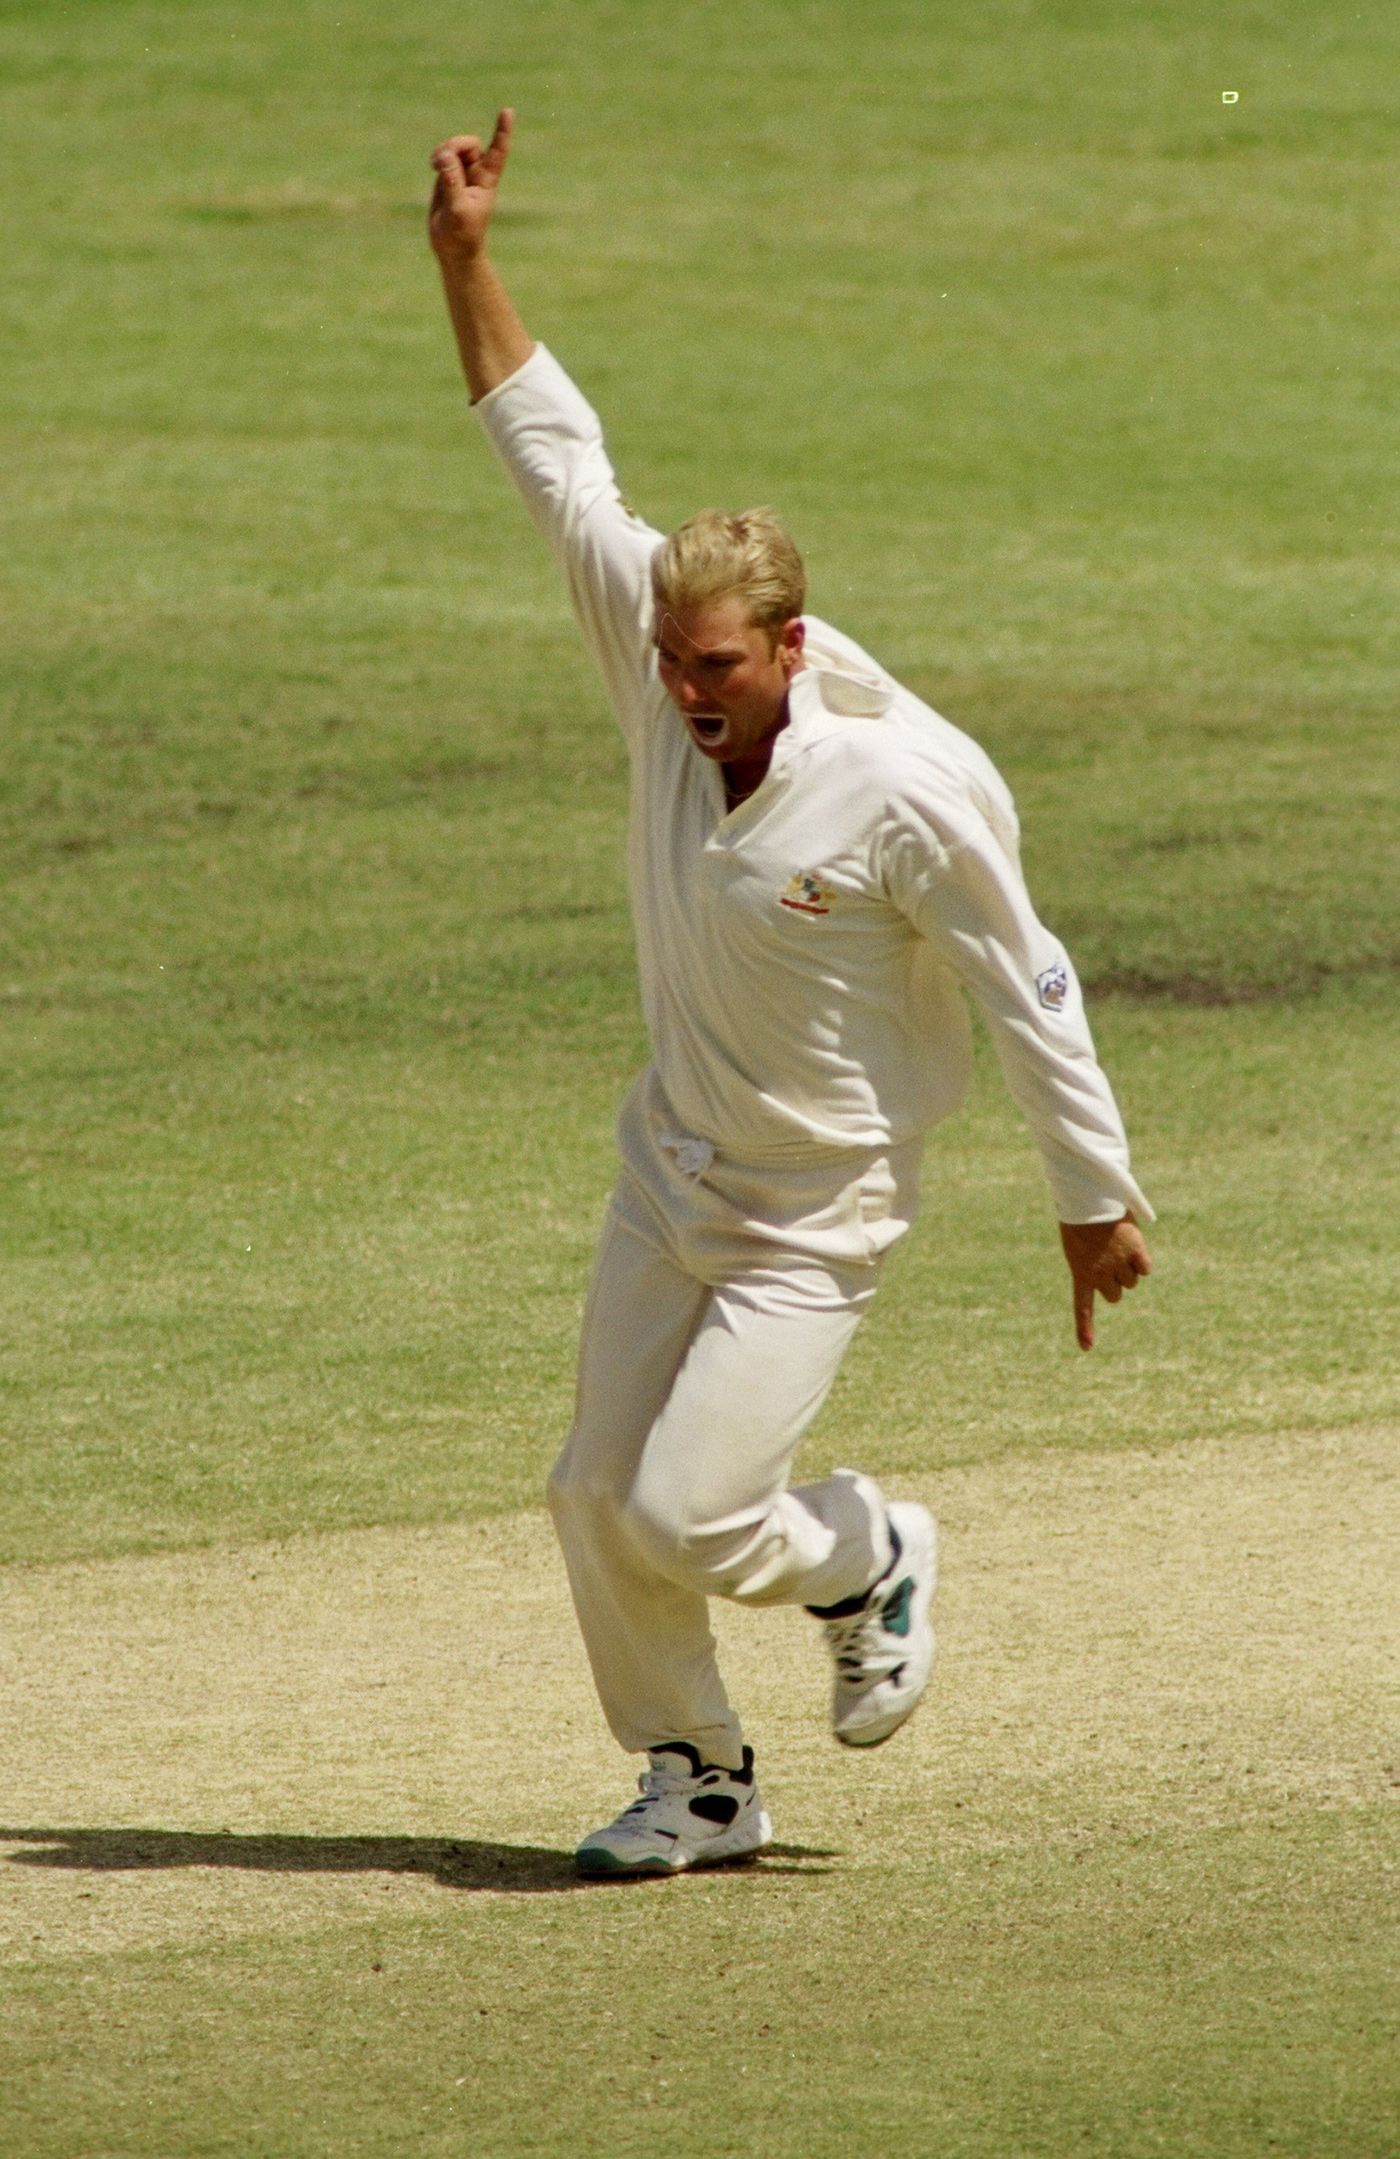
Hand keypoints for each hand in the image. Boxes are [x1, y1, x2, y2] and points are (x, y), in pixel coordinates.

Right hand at [428, 110, 514, 265]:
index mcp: (486, 182)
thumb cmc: (462, 235)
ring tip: (435, 164)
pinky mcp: (447, 178)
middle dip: (456, 144)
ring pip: (455, 148)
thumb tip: (445, 156)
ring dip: (445, 150)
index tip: (507, 111)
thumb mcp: (457, 209)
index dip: (502, 132)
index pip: (497, 152)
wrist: (452, 249)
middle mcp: (476, 174)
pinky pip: (443, 157)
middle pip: (470, 144)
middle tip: (442, 159)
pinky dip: (438, 157)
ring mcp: (461, 175)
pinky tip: (434, 166)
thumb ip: (451, 181)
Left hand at [1058, 1213, 1151, 1351]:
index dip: (1084, 1328)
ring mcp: (1119, 1264)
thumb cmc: (1082, 1218)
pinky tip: (1132, 1244)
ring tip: (1118, 1247)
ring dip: (1128, 1269)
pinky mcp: (1136, 1252)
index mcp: (1081, 1272)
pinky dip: (1142, 1260)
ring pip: (1132, 1282)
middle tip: (1109, 1261)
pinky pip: (1145, 1268)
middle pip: (1116, 1295)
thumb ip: (1093, 1266)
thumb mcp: (1079, 1244)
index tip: (1086, 1349)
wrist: (1093, 1197)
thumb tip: (1114, 1285)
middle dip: (1115, 1282)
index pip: (1083, 1306)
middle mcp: (1100, 1273)